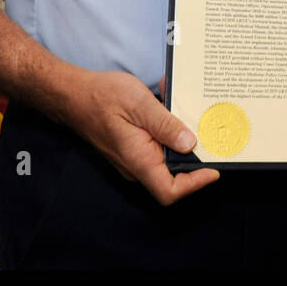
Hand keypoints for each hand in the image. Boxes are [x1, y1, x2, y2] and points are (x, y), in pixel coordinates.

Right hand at [56, 68, 219, 204]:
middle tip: (211, 131)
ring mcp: (135, 156)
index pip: (169, 191)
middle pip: (174, 174)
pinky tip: (168, 99)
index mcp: (138, 160)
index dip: (195, 184)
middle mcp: (137, 165)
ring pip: (167, 156)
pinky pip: (158, 144)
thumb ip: (165, 125)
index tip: (213, 168)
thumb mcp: (139, 104)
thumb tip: (190, 143)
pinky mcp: (134, 146)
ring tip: (189, 106)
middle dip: (195, 153)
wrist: (73, 94)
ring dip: (181, 133)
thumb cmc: (102, 97)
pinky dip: (169, 126)